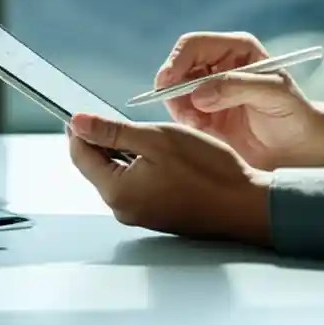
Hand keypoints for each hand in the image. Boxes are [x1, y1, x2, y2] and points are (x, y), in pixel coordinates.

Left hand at [67, 113, 271, 245]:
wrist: (247, 205)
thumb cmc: (208, 171)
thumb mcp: (157, 139)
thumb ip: (113, 131)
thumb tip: (77, 122)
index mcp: (117, 191)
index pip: (80, 155)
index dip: (79, 129)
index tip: (83, 110)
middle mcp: (122, 209)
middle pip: (96, 166)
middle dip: (102, 140)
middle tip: (121, 118)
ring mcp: (139, 214)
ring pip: (117, 174)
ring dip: (123, 152)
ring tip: (146, 133)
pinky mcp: (155, 214)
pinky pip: (135, 185)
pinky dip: (139, 166)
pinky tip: (159, 154)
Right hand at [155, 32, 323, 169]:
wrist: (299, 150)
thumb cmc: (294, 116)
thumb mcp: (272, 95)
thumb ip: (236, 87)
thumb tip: (198, 95)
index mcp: (236, 49)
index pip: (194, 45)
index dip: (176, 60)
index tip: (168, 83)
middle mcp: (219, 65)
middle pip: (178, 66)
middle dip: (174, 87)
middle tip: (183, 110)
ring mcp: (210, 89)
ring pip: (175, 90)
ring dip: (178, 106)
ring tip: (198, 122)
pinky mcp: (204, 113)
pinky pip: (180, 111)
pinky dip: (184, 119)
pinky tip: (202, 128)